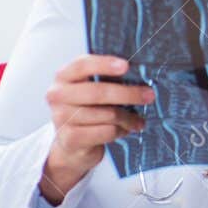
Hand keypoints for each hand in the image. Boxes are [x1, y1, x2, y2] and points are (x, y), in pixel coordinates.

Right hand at [41, 54, 152, 204]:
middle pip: (98, 92)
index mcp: (64, 77)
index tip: (126, 66)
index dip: (104, 64)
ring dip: (129, 118)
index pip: (82, 65)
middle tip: (149, 95)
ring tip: (138, 120)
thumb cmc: (88, 110)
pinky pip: (107, 131)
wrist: (72, 143)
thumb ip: (108, 79)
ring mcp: (61, 117)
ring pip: (108, 114)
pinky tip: (123, 130)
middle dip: (129, 93)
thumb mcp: (92, 90)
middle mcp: (58, 95)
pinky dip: (121, 131)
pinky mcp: (70, 138)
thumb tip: (140, 76)